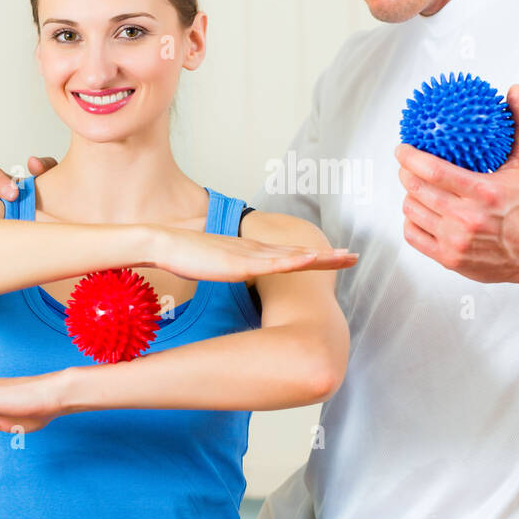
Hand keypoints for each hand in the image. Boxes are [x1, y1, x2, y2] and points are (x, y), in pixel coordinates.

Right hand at [151, 227, 357, 281]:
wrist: (165, 243)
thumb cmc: (186, 255)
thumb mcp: (214, 266)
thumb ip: (228, 269)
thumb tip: (235, 275)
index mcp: (252, 253)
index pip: (289, 255)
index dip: (314, 257)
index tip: (336, 258)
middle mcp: (256, 250)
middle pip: (299, 253)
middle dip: (328, 256)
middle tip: (353, 256)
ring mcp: (249, 255)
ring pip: (292, 256)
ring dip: (319, 257)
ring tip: (344, 257)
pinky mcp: (239, 263)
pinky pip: (271, 263)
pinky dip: (293, 261)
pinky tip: (310, 259)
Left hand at [394, 84, 518, 283]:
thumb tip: (514, 92)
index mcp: (483, 192)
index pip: (433, 170)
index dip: (409, 156)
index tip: (402, 148)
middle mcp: (467, 218)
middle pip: (416, 189)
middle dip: (405, 173)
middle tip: (406, 165)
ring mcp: (455, 240)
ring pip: (412, 211)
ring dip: (408, 196)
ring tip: (414, 187)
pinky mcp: (448, 258)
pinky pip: (412, 235)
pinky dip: (411, 221)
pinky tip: (418, 212)